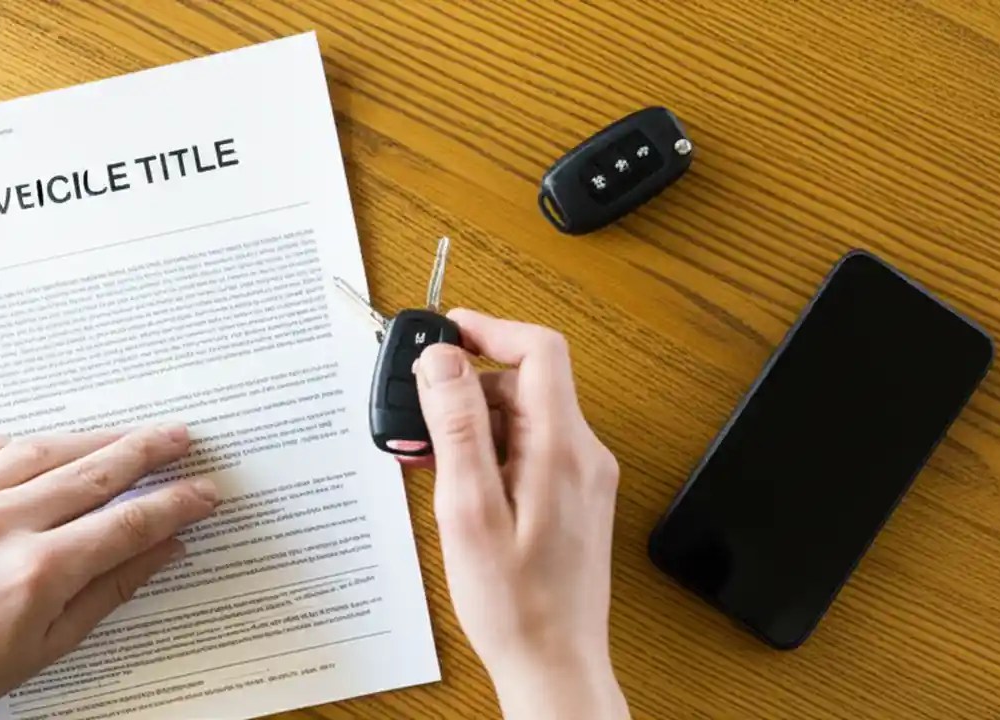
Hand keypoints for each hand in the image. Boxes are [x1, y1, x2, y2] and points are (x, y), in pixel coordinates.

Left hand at [0, 424, 217, 719]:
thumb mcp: (51, 645)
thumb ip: (114, 588)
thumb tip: (165, 549)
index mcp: (37, 572)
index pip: (129, 523)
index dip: (175, 504)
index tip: (204, 492)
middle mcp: (1, 525)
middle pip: (95, 472)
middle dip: (147, 451)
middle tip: (181, 437)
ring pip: (47, 449)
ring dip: (96, 438)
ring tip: (131, 435)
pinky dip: (31, 441)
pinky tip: (55, 443)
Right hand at [412, 310, 627, 719]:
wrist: (553, 664)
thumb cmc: (514, 603)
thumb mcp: (469, 510)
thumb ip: (457, 429)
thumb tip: (444, 362)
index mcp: (562, 448)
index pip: (540, 350)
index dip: (490, 329)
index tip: (447, 331)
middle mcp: (581, 454)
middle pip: (523, 384)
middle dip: (465, 392)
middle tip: (417, 421)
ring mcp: (579, 477)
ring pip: (521, 419)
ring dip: (471, 428)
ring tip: (429, 465)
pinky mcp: (571, 498)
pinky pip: (527, 451)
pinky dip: (488, 454)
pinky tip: (455, 486)